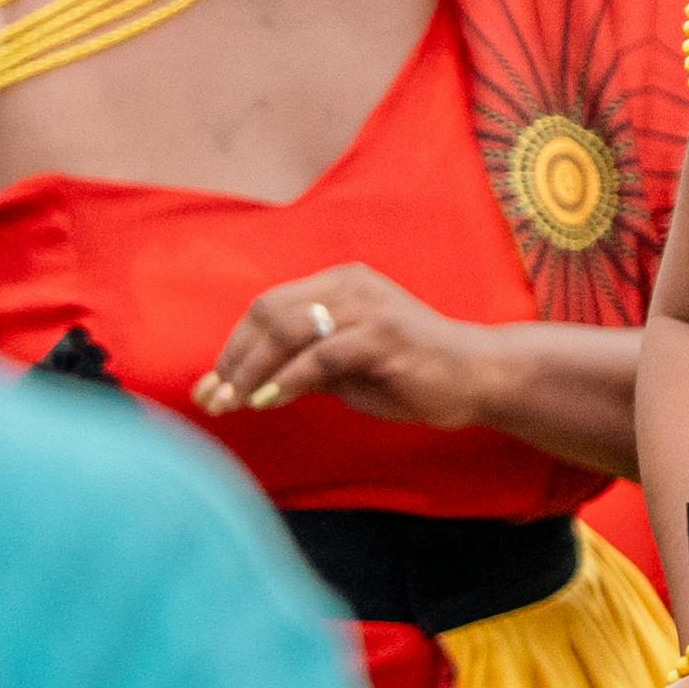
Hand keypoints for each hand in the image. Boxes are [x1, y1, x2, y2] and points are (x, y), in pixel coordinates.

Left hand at [194, 266, 487, 428]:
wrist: (479, 376)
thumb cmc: (410, 374)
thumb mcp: (343, 370)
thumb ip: (295, 369)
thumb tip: (231, 389)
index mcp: (341, 284)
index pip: (268, 307)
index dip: (233, 347)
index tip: (210, 387)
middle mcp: (352, 285)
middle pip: (269, 313)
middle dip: (235, 359)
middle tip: (215, 400)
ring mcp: (370, 306)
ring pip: (288, 330)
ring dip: (252, 370)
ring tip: (235, 403)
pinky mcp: (385, 334)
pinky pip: (320, 355)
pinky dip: (286, 380)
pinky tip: (268, 401)